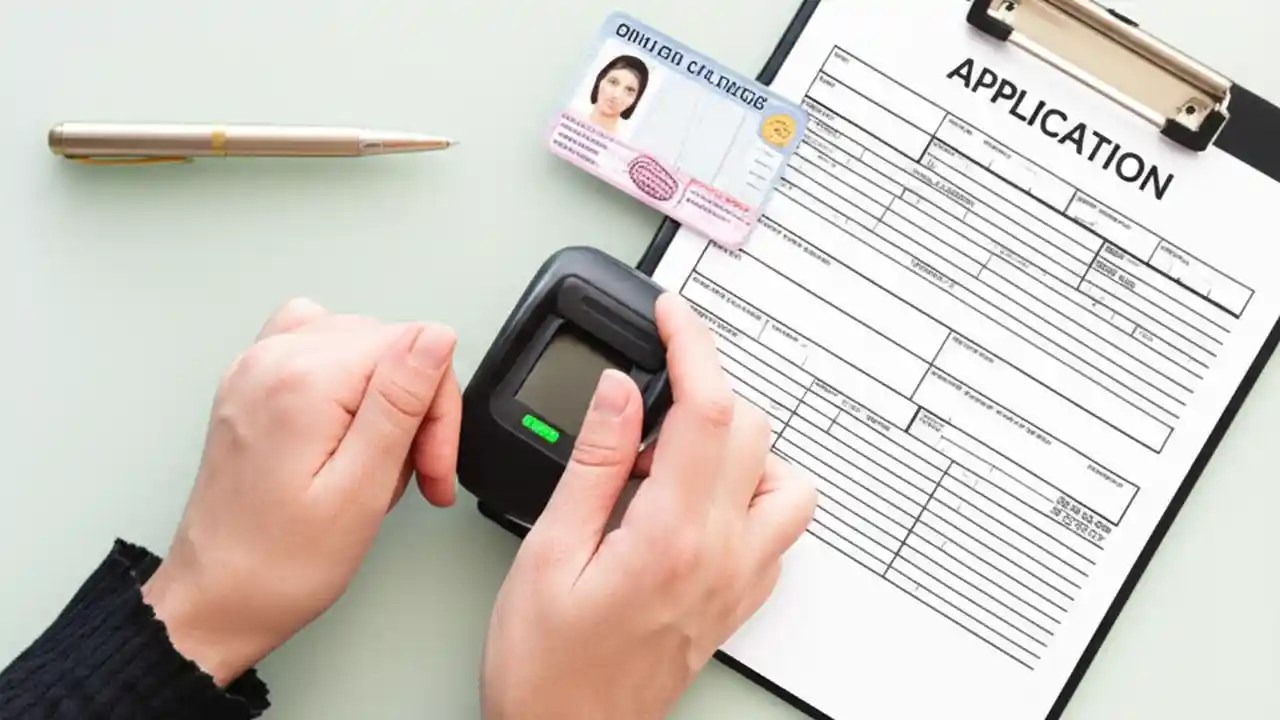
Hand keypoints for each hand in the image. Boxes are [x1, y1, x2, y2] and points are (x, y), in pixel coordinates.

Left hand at [141, 298, 462, 685]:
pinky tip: (345, 426)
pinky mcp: (251, 384)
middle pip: (388, 344)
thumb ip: (401, 400)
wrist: (214, 599)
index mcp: (305, 380)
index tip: (430, 468)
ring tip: (376, 458)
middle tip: (414, 476)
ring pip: (360, 345)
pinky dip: (345, 383)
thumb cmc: (281, 564)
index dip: (438, 410)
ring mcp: (255, 367)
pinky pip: (318, 349)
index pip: (415, 347)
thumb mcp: (363, 488)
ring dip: (383, 396)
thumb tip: (436, 336)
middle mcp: (274, 359)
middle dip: (416, 408)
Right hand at [481, 294, 816, 719]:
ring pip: (784, 480)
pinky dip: (747, 492)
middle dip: (706, 391)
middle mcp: (721, 556)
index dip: (691, 345)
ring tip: (673, 457)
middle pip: (752, 431)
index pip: (706, 411)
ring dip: (739, 446)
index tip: (671, 315)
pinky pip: (775, 526)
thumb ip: (592, 466)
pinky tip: (692, 502)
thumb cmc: (546, 668)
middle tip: (644, 400)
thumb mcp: (546, 555)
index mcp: (670, 537)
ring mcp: (739, 580)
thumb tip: (616, 394)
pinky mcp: (739, 600)